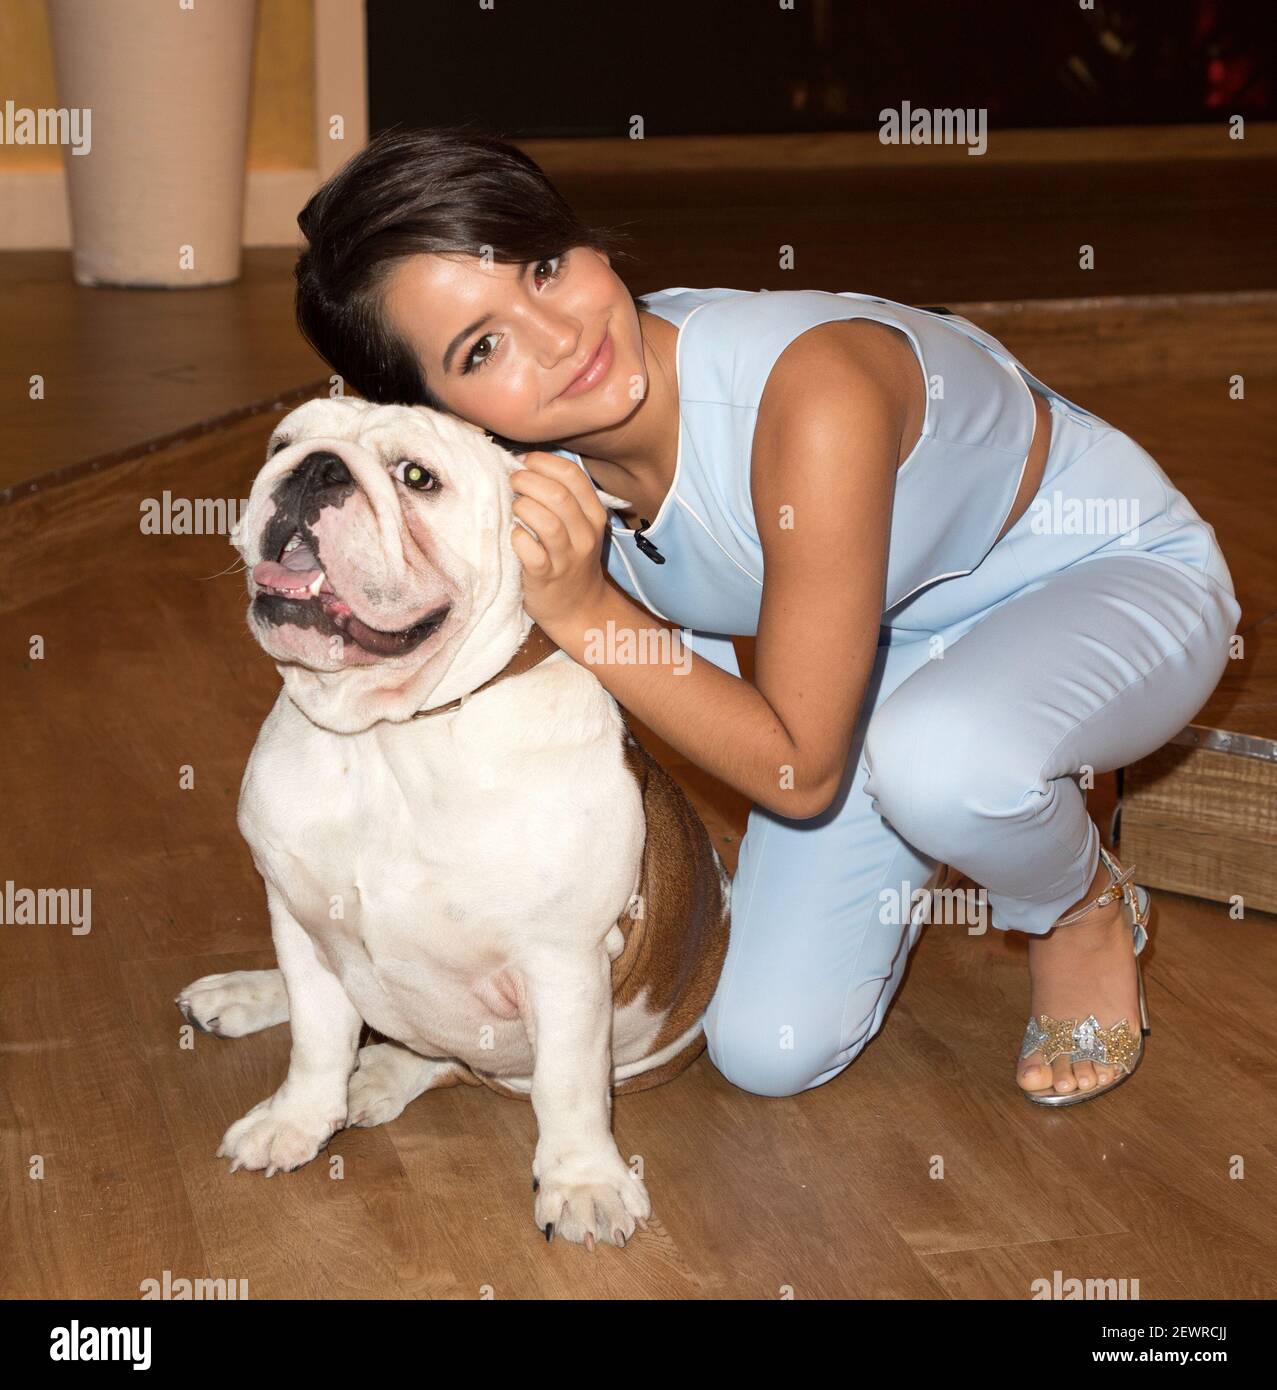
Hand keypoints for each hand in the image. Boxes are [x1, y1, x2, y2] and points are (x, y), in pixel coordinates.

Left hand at [509, 452, 610, 631]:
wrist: (578, 608)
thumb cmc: (570, 559)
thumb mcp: (579, 526)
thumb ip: (562, 498)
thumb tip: (524, 464)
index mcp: (594, 515)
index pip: (572, 475)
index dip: (542, 462)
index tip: (523, 463)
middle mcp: (585, 535)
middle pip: (558, 494)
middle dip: (527, 481)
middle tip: (512, 483)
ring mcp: (566, 558)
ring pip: (546, 521)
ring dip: (522, 507)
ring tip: (514, 508)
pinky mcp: (545, 576)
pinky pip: (529, 550)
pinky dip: (516, 537)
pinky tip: (514, 536)